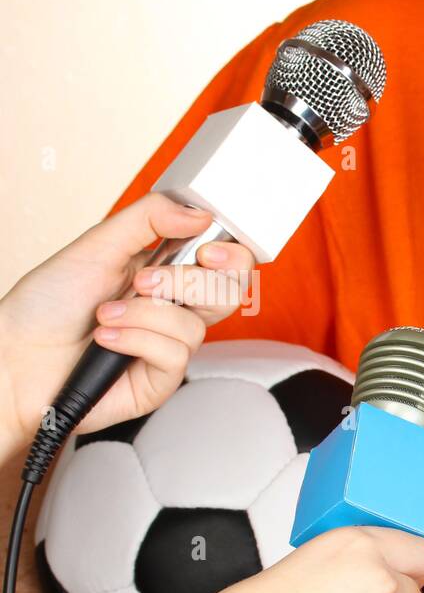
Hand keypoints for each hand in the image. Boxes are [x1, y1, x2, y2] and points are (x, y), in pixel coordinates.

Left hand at [0, 193, 254, 454]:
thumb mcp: (97, 246)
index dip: (232, 255)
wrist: (15, 356)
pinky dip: (135, 340)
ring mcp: (170, 345)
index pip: (226, 263)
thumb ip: (149, 220)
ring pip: (196, 325)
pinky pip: (174, 354)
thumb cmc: (46, 306)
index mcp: (165, 273)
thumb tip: (197, 213)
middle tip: (146, 282)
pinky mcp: (162, 380)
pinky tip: (106, 339)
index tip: (206, 249)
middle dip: (188, 283)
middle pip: (229, 294)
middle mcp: (173, 309)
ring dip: (143, 315)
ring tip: (106, 314)